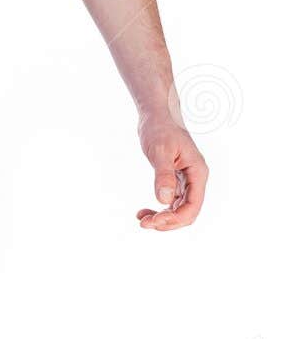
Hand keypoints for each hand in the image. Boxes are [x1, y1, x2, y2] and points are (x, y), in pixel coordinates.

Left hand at [136, 112, 207, 230]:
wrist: (157, 115)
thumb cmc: (160, 128)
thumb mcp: (160, 151)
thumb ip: (163, 175)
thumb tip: (164, 200)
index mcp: (197, 173)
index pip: (193, 206)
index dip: (175, 218)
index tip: (154, 220)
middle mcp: (195, 179)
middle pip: (187, 212)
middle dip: (167, 221)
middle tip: (144, 223)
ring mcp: (186, 180)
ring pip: (179, 209)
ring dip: (162, 218)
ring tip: (141, 219)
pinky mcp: (176, 180)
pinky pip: (171, 202)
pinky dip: (159, 209)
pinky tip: (143, 211)